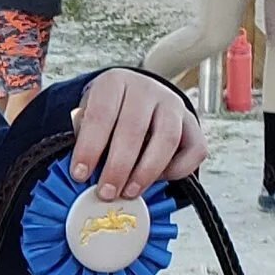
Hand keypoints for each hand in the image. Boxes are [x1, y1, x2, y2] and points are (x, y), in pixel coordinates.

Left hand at [70, 70, 204, 195]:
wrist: (136, 94)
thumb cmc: (108, 111)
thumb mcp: (87, 114)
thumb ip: (84, 136)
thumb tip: (83, 172)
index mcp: (115, 82)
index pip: (101, 114)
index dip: (89, 147)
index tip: (80, 175)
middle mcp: (146, 89)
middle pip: (134, 128)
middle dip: (118, 166)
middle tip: (106, 192)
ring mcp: (173, 104)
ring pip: (167, 139)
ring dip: (147, 171)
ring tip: (130, 192)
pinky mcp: (192, 122)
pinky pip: (195, 149)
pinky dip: (178, 170)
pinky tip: (159, 181)